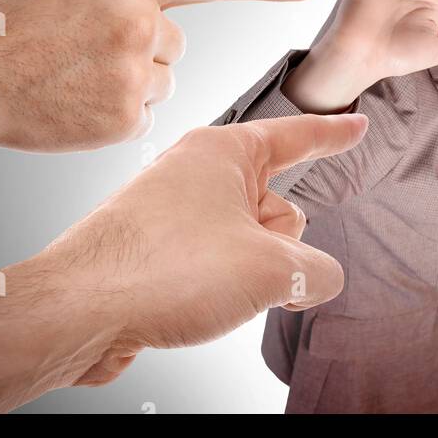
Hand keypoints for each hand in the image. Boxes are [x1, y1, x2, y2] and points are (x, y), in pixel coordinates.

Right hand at [0, 0, 319, 149]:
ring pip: (161, 84)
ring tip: (75, 82)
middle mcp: (141, 23)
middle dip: (144, 51)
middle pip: (176, 44)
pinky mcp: (126, 119)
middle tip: (89, 56)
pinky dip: (115, 118)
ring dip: (130, 86)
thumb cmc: (1, 25)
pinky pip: (143, 119)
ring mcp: (135, 73)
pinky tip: (74, 108)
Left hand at [39, 112, 368, 385]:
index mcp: (223, 152)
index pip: (297, 137)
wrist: (78, 313)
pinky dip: (221, 287)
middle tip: (250, 270)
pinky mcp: (159, 250)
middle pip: (279, 207)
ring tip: (213, 292)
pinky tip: (196, 305)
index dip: (335, 134)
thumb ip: (316, 271)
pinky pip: (218, 264)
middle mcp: (197, 173)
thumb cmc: (158, 271)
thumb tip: (317, 279)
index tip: (358, 125)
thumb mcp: (268, 270)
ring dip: (250, 273)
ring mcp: (176, 212)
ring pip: (250, 242)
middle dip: (279, 248)